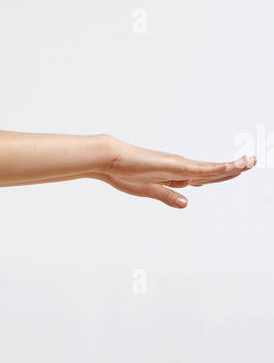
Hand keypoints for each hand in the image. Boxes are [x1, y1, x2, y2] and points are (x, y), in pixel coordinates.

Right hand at [93, 136, 256, 207]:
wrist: (109, 159)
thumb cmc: (123, 172)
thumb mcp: (148, 190)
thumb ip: (167, 195)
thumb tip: (186, 203)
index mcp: (174, 174)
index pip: (204, 176)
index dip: (222, 174)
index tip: (237, 170)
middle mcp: (180, 167)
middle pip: (212, 171)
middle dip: (233, 168)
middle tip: (252, 162)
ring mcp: (178, 165)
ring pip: (211, 169)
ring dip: (231, 167)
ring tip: (249, 162)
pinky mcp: (174, 166)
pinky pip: (200, 169)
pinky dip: (216, 169)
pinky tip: (231, 168)